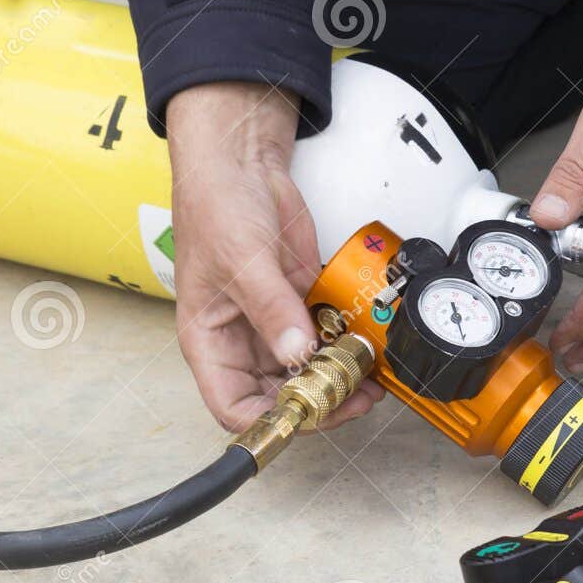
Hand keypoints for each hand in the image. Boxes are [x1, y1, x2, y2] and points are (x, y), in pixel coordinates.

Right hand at [166, 82, 382, 430]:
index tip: (311, 410)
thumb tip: (296, 352)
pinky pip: (329, 337)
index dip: (272, 420)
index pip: (235, 408)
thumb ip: (271, 309)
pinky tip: (371, 345)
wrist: (241, 162)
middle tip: (356, 393)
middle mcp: (242, 342)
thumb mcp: (241, 260)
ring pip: (310, 371)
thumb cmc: (214, 205)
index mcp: (211, 344)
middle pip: (281, 396)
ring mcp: (275, 326)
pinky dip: (349, 345)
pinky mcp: (302, 305)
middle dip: (320, 400)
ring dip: (341, 377)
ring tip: (371, 373)